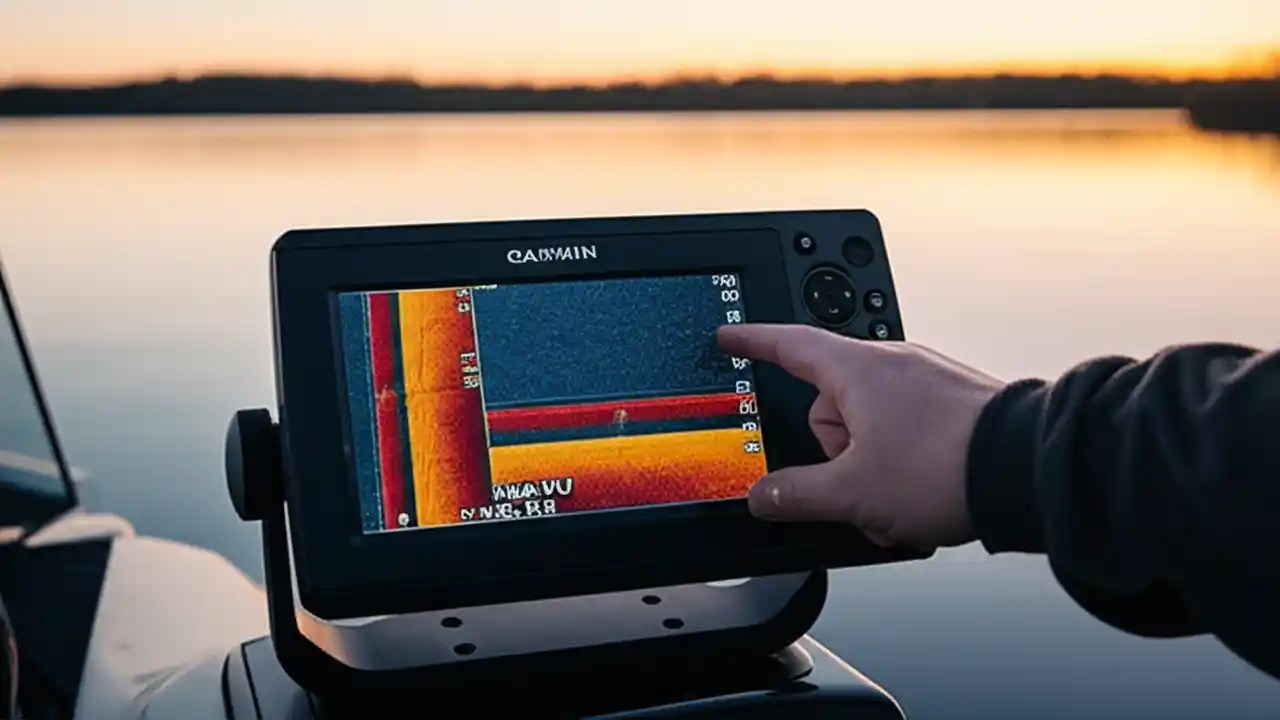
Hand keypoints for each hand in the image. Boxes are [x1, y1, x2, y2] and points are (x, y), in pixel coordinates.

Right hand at [717, 324, 1004, 549]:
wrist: (1029, 472)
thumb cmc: (947, 467)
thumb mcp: (853, 494)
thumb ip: (796, 496)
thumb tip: (765, 498)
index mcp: (857, 369)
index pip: (788, 344)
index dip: (752, 341)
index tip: (730, 337)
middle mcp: (892, 364)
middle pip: (829, 407)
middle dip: (834, 453)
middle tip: (858, 486)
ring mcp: (926, 382)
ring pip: (868, 427)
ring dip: (871, 467)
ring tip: (900, 497)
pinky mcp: (955, 405)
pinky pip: (905, 433)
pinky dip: (903, 465)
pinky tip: (923, 494)